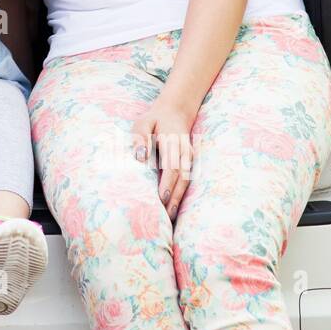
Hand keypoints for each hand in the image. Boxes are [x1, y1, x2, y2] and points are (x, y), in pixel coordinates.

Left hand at [132, 99, 194, 220]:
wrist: (175, 112)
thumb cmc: (154, 120)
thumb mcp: (142, 123)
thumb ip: (140, 138)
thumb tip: (140, 156)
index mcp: (173, 142)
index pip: (172, 166)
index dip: (168, 183)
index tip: (162, 198)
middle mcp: (185, 152)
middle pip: (182, 178)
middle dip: (175, 197)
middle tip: (166, 216)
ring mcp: (190, 158)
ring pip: (187, 181)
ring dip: (180, 199)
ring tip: (170, 217)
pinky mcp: (190, 164)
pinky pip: (187, 181)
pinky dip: (182, 194)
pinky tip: (174, 208)